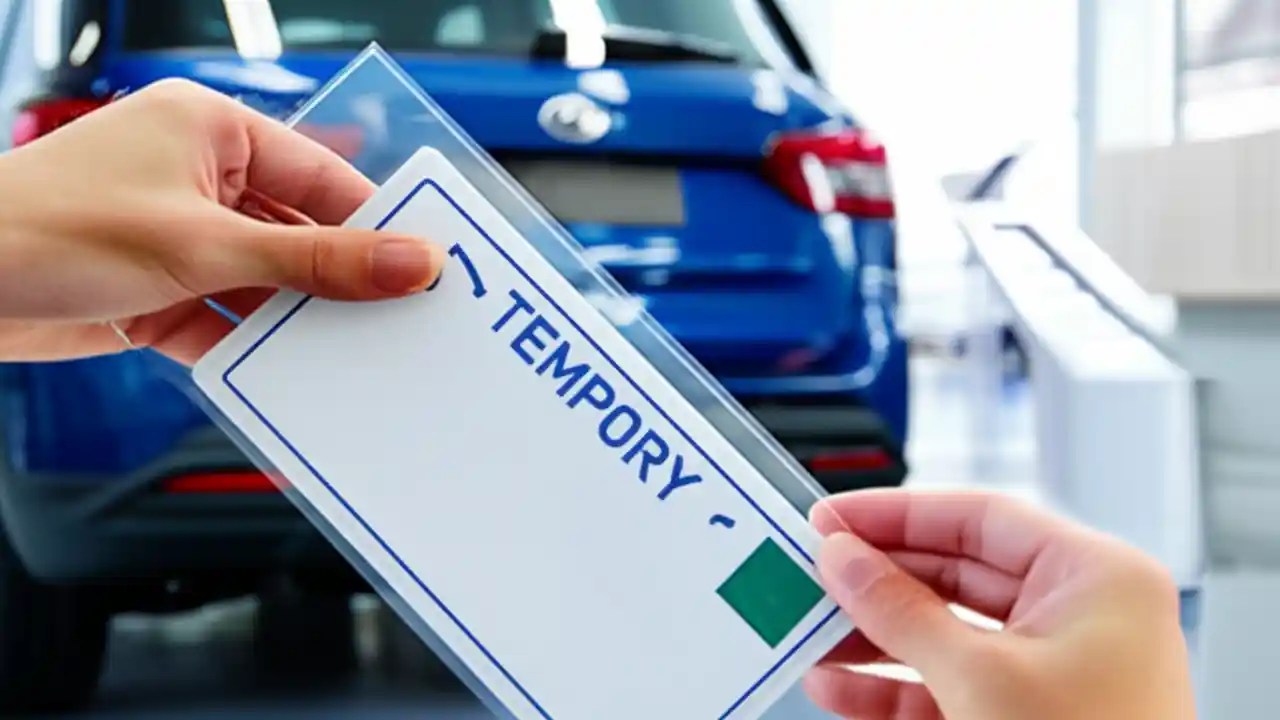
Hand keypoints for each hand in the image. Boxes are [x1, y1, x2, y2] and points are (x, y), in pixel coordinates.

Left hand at [0, 79, 442, 365]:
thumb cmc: (47, 226)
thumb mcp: (206, 244)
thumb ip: (317, 261)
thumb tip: (409, 262)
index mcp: (212, 132)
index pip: (321, 180)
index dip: (376, 228)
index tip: (426, 271)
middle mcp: (198, 179)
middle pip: (298, 238)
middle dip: (338, 286)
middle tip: (398, 325)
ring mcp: (178, 240)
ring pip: (265, 286)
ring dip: (295, 325)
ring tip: (350, 361)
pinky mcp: (157, 294)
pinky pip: (225, 323)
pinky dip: (249, 351)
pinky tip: (283, 380)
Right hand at [806, 491, 1193, 719]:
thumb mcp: (978, 678)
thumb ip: (900, 611)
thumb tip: (842, 558)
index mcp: (1095, 579)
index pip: (980, 518)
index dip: (896, 514)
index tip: (830, 519)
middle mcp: (1080, 616)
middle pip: (956, 573)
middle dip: (877, 581)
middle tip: (810, 574)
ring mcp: (1056, 672)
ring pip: (946, 633)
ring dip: (873, 638)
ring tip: (810, 633)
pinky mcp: (1028, 719)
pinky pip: (950, 687)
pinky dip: (893, 689)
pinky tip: (837, 689)